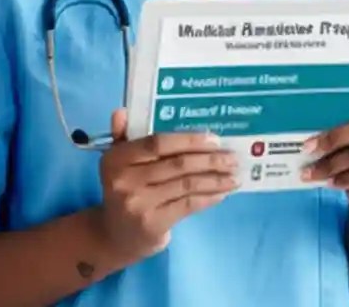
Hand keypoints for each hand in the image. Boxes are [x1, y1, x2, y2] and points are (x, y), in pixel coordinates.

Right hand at [93, 109, 237, 260]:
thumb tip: (122, 112)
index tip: (214, 139)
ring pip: (186, 184)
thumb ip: (123, 136)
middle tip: (232, 158)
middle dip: (209, 159)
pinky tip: (223, 193)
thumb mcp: (118, 163)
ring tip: (234, 175)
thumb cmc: (123, 192)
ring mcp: (139, 203)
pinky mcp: (153, 223)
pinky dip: (209, 197)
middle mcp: (125, 180)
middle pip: (177, 164)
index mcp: (116, 159)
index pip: (157, 143)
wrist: (114, 236)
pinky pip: (188, 205)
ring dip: (215, 179)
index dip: (188, 140)